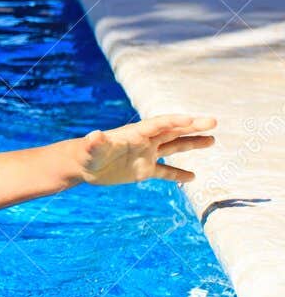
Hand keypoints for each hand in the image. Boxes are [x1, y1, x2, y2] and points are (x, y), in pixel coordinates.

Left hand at [77, 114, 216, 185]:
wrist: (83, 166)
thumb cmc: (86, 153)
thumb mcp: (91, 148)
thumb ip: (96, 142)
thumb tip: (94, 135)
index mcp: (135, 133)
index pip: (159, 125)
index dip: (175, 121)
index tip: (192, 120)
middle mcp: (144, 141)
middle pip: (172, 131)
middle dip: (192, 126)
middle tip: (213, 122)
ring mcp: (146, 155)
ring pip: (173, 147)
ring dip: (191, 143)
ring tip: (212, 140)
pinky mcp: (144, 170)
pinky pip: (165, 172)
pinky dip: (178, 174)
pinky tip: (193, 177)